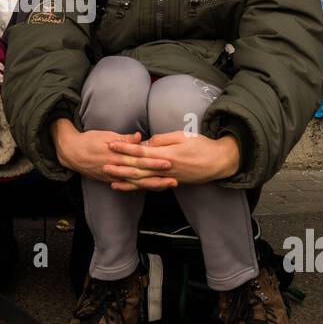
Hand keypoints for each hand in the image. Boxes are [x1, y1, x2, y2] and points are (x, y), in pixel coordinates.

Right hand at [52, 119, 170, 187]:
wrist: (70, 152)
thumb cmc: (89, 140)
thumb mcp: (105, 135)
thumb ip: (124, 139)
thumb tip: (139, 137)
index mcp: (116, 156)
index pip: (139, 160)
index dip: (154, 162)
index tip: (168, 163)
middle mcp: (116, 168)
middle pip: (140, 174)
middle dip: (158, 178)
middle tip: (174, 179)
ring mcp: (113, 176)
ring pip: (135, 183)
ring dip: (152, 185)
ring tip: (167, 185)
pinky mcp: (109, 180)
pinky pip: (127, 185)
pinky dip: (139, 188)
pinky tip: (151, 189)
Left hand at [109, 131, 240, 186]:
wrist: (219, 162)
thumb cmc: (202, 146)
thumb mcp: (182, 136)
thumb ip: (163, 139)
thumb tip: (147, 143)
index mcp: (166, 155)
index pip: (141, 151)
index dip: (125, 148)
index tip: (111, 144)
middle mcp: (164, 169)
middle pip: (138, 168)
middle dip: (120, 166)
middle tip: (103, 164)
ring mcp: (167, 178)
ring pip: (143, 181)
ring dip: (126, 180)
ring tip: (111, 179)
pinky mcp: (171, 182)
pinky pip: (151, 186)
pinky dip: (138, 187)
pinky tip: (128, 187)